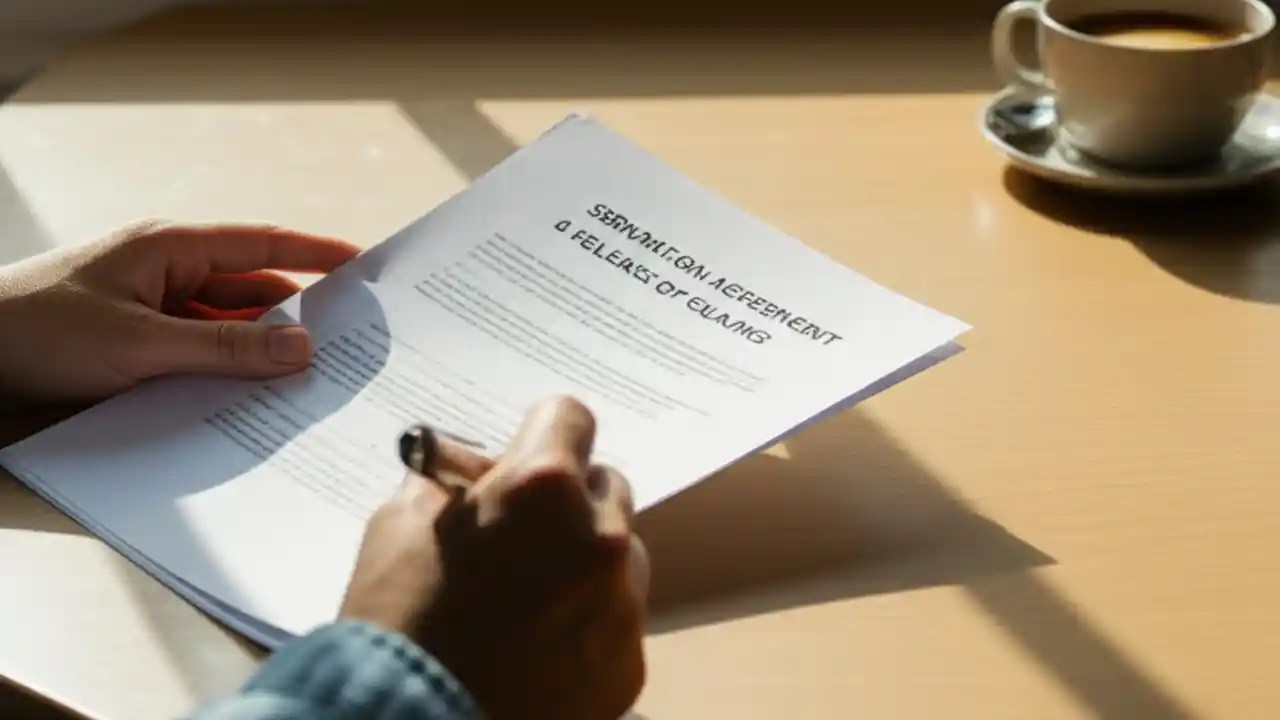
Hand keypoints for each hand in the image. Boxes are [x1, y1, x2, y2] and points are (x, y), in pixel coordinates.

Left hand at [0, 221, 358, 406]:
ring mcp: (149, 311)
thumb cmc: (36, 331)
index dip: (319, 253)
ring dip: (260, 353)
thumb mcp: (140, 343)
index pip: (264, 244)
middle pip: (252, 291)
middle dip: (299, 318)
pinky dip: (227, 374)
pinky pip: (199, 356)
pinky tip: (251, 401)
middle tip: (350, 346)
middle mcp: (165, 274)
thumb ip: (226, 346)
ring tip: (309, 383)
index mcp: (170, 248)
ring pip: (227, 329)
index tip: (368, 266)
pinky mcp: (135, 347)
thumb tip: (302, 346)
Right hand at [341, 396, 648, 719]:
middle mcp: (600, 535)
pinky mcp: (630, 662)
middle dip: (566, 499)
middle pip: (603, 485)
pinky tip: (541, 645)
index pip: (570, 416)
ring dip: (584, 559)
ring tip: (531, 597)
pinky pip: (618, 617)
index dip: (540, 434)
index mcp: (544, 486)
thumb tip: (478, 470)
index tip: (521, 458)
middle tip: (521, 532)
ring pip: (619, 552)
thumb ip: (452, 483)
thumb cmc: (396, 620)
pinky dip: (588, 621)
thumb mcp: (400, 523)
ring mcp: (622, 602)